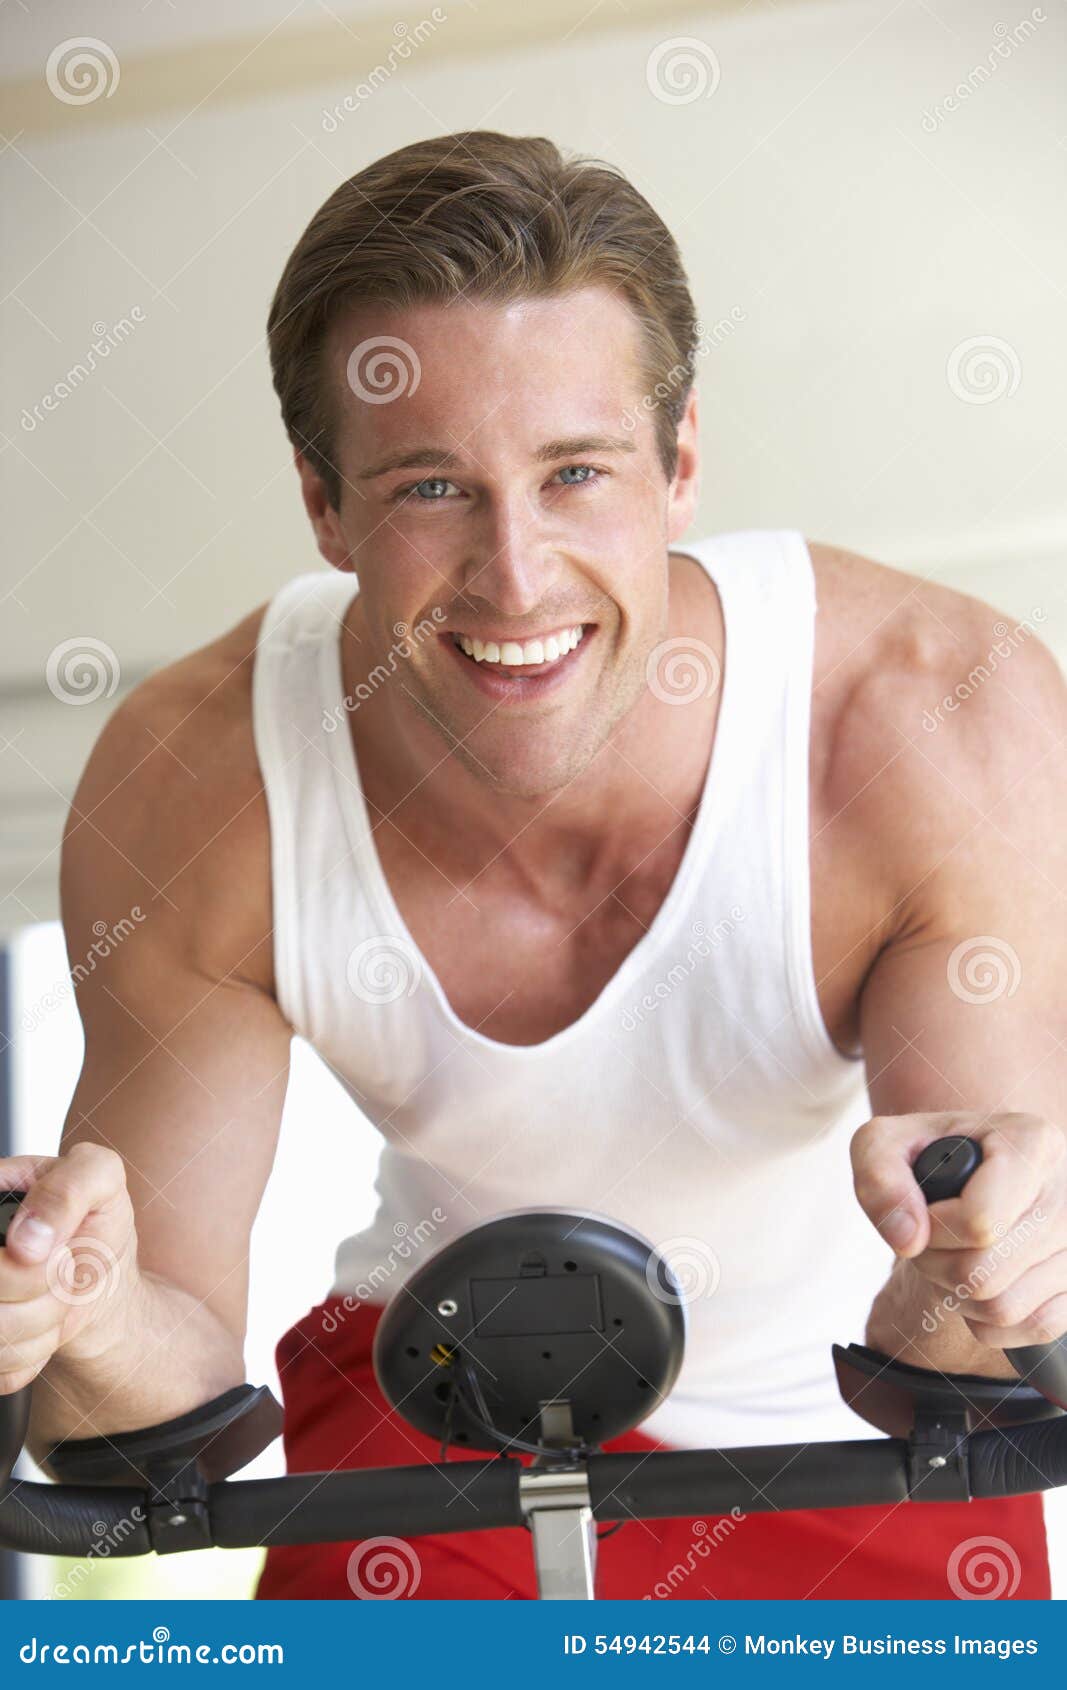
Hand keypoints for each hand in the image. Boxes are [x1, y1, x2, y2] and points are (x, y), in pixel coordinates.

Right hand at [0, 1143, 139, 1393]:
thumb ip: (69, 1188)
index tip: (56, 1250)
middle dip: (42, 1283)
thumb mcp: (101, 1178)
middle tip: (66, 1264)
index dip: (19, 1263)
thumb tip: (28, 1236)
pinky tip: (46, 1321)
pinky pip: (2, 1368)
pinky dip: (37, 1352)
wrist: (100, 1278)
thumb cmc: (94, 1221)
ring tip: (59, 1292)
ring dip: (44, 1320)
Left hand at [851, 1110, 1066, 1358]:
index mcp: (1031, 1143)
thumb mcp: (885, 1144)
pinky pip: (1034, 1327)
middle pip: (984, 1273)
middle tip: (928, 1239)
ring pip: (1004, 1307)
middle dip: (935, 1265)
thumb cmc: (931, 1157)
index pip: (980, 1222)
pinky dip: (990, 1319)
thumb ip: (878, 1178)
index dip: (933, 1229)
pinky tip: (981, 1281)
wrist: (977, 1173)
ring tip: (953, 1255)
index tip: (923, 1210)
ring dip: (957, 1294)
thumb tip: (907, 1240)